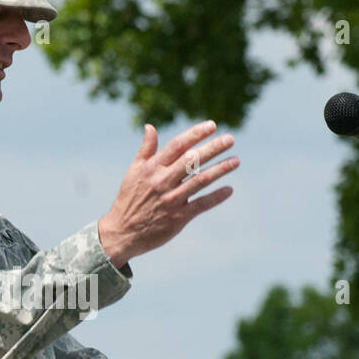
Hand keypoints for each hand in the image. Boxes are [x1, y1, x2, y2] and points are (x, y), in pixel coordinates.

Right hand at [97, 121, 239, 268]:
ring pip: (201, 180)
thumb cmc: (129, 200)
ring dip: (220, 169)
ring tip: (236, 161)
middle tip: (230, 139)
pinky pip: (201, 204)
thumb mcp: (133, 172)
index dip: (196, 134)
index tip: (212, 125)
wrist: (122, 233)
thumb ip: (146, 149)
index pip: (178, 145)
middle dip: (213, 148)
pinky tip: (229, 190)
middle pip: (192, 160)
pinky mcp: (178, 218)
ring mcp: (171, 200)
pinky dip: (216, 197)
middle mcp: (162, 181)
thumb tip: (150, 126)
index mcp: (152, 168)